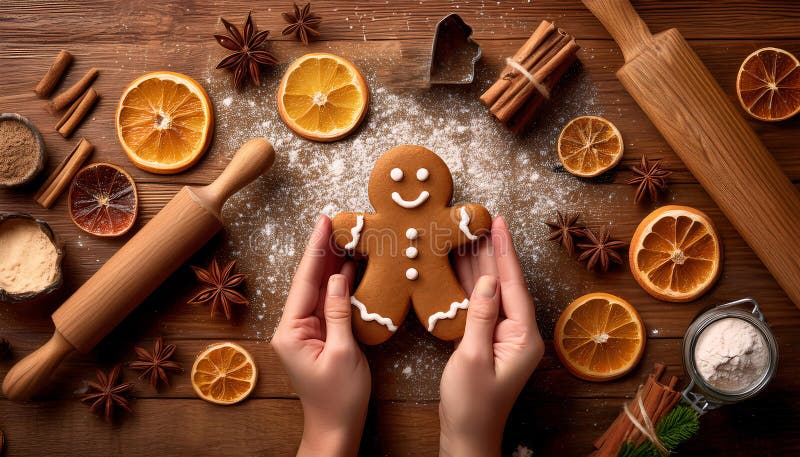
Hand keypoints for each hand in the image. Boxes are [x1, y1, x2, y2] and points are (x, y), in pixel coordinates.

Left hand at [271, 215, 370, 456]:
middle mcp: (292, 327)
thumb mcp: (343, 352)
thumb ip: (338, 311)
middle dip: (322, 250)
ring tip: (344, 235)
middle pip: (308, 280)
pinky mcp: (319, 335)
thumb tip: (338, 277)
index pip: (305, 281)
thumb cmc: (339, 399)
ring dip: (331, 263)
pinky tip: (349, 267)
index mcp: (291, 330)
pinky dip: (339, 284)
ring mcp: (305, 331)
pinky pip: (327, 303)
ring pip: (318, 289)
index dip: (317, 249)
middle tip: (336, 219)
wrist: (336, 429)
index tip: (325, 222)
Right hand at [439, 216, 544, 456]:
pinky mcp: (488, 340)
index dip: (504, 251)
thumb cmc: (471, 404)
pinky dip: (468, 284)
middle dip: (491, 251)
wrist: (467, 435)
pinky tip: (458, 266)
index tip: (498, 221)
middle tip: (478, 219)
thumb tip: (486, 280)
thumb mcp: (473, 357)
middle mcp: (517, 331)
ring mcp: (503, 335)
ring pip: (490, 291)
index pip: (513, 283)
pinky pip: (479, 304)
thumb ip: (480, 316)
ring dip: (477, 264)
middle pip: (503, 283)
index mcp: (522, 335)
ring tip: (466, 233)